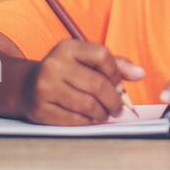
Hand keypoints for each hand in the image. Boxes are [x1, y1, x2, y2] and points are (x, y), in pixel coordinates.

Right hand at [24, 39, 143, 125]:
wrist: (28, 86)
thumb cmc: (67, 73)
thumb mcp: (87, 61)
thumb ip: (116, 64)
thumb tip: (141, 73)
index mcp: (67, 47)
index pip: (102, 55)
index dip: (116, 74)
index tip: (119, 85)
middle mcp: (54, 64)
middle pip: (98, 84)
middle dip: (114, 100)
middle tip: (119, 108)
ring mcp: (45, 87)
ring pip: (88, 105)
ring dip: (103, 113)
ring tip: (105, 114)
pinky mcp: (41, 109)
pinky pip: (74, 120)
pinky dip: (88, 122)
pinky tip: (90, 119)